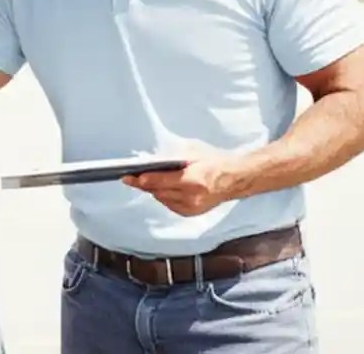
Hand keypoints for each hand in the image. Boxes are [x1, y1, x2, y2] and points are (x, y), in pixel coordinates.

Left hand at [121, 140, 236, 216]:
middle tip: (131, 178)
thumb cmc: (214, 161)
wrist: (235, 178)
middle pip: (158, 192)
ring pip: (162, 199)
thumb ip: (172, 156)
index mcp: (192, 180)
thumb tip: (152, 160)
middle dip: (144, 185)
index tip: (128, 177)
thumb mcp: (193, 151)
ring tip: (146, 181)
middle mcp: (191, 196)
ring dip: (154, 191)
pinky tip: (164, 189)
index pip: (159, 181)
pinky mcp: (192, 213)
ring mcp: (192, 207)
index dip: (142, 180)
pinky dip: (165, 197)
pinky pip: (170, 205)